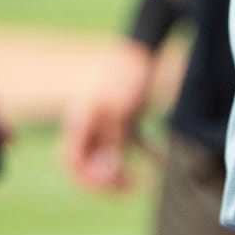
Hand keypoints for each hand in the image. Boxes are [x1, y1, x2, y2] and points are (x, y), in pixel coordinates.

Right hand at [59, 42, 160, 191]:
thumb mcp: (121, 109)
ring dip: (124, 172)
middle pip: (90, 163)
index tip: (113, 185)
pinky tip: (162, 161)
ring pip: (110, 156)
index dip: (88, 178)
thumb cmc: (128, 76)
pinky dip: (146, 153)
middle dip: (107, 181)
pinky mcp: (127, 116)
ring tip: (145, 183)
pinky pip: (132, 142)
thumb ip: (113, 141)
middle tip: (133, 188)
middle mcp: (91, 123)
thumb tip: (109, 173)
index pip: (71, 161)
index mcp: (81, 121)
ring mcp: (108, 120)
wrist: (145, 47)